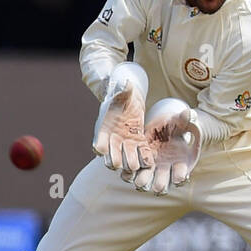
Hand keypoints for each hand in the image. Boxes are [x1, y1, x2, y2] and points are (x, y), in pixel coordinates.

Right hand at [92, 62, 151, 178]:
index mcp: (104, 128)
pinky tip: (150, 162)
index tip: (102, 149)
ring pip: (126, 158)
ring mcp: (125, 143)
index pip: (99, 142)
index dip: (101, 146)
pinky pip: (140, 153)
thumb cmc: (122, 94)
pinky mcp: (138, 143)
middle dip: (117, 160)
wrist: (130, 99)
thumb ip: (122, 89)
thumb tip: (125, 83)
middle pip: (112, 156)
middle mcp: (113, 139)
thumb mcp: (122, 91)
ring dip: (131, 163)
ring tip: (138, 166)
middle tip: (122, 164)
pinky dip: (144, 158)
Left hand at [131, 98, 200, 194]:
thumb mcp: (182, 120)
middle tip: (157, 187)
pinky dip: (129, 175)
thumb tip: (189, 113)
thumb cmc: (177, 124)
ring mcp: (152, 168)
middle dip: (161, 185)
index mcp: (181, 162)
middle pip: (163, 183)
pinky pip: (132, 174)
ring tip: (139, 182)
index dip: (180, 176)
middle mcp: (166, 169)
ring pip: (147, 182)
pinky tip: (127, 172)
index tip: (179, 178)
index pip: (181, 173)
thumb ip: (186, 118)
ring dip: (143, 182)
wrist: (164, 125)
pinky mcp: (139, 163)